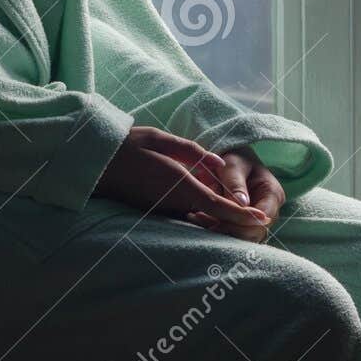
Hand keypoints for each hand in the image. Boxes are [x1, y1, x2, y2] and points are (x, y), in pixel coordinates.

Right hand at [95, 126, 272, 229]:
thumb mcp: (165, 141)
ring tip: (240, 217)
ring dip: (217, 218)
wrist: (99, 161)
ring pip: (198, 217)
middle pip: (212, 217)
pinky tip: (210, 210)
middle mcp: (174, 203)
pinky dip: (200, 215)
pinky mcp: (156, 211)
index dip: (242, 215)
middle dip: (234, 220)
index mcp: (181, 186)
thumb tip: (221, 165)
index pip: (219, 207)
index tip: (262, 220)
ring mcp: (164, 210)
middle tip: (257, 220)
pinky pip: (184, 215)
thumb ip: (195, 153)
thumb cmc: (132, 146)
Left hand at [186, 145, 285, 242]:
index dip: (240, 223)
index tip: (216, 221)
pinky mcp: (244, 225)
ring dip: (220, 231)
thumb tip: (242, 204)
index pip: (262, 217)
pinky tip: (200, 219)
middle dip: (228, 229)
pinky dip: (216, 229)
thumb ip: (236, 184)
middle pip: (253, 232)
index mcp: (273, 194)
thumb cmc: (234, 159)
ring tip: (197, 218)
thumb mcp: (233, 165)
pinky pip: (233, 234)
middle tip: (201, 219)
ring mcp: (257, 220)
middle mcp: (269, 211)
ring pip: (242, 237)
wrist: (229, 161)